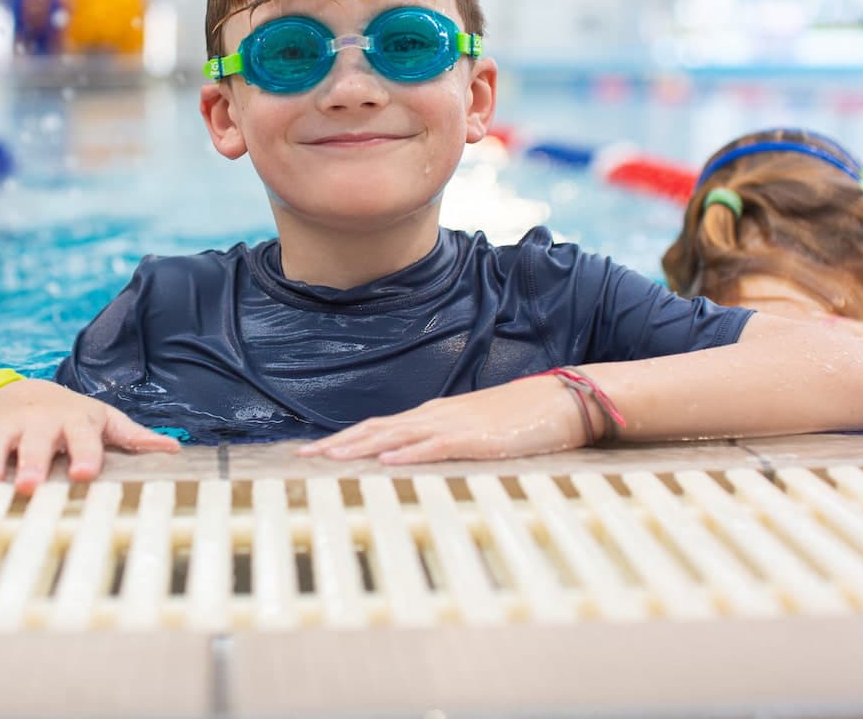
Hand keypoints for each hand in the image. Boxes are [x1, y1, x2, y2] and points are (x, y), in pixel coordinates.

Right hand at [0, 378, 180, 490]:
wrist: (27, 391)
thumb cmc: (73, 417)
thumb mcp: (104, 422)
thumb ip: (134, 438)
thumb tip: (174, 450)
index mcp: (75, 422)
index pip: (84, 439)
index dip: (85, 454)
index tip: (85, 473)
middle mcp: (42, 423)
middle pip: (38, 442)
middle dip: (34, 461)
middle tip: (33, 485)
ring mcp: (10, 427)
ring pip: (0, 443)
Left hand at [296, 375, 589, 464]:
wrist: (559, 400)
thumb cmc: (520, 419)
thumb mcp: (475, 433)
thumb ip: (447, 443)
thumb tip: (420, 459)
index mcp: (432, 416)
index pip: (378, 428)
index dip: (345, 439)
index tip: (316, 452)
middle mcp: (434, 417)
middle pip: (376, 429)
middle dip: (339, 444)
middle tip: (304, 459)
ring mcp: (453, 426)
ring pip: (397, 436)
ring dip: (361, 448)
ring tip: (331, 458)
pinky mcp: (475, 439)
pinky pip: (435, 447)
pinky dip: (408, 454)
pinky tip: (387, 462)